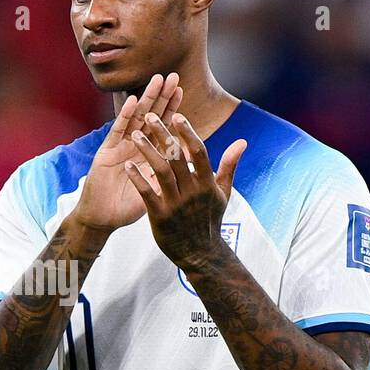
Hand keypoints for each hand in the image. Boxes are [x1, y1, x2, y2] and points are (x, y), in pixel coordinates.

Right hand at [70, 72, 182, 232]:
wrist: (102, 219)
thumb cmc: (127, 207)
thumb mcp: (154, 189)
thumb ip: (168, 172)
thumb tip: (187, 157)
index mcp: (147, 154)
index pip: (161, 127)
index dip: (171, 109)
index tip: (183, 90)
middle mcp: (134, 146)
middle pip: (150, 116)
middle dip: (162, 97)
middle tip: (174, 76)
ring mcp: (120, 147)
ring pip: (135, 118)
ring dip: (147, 99)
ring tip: (158, 80)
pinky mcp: (106, 152)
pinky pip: (117, 131)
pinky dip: (124, 116)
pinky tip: (134, 101)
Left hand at [123, 110, 247, 270]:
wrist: (200, 253)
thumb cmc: (210, 219)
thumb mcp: (223, 193)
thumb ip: (230, 165)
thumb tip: (242, 141)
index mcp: (207, 184)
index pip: (199, 152)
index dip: (188, 133)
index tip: (177, 115)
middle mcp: (192, 192)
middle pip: (177, 157)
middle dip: (163, 134)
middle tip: (149, 116)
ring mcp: (176, 204)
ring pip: (161, 171)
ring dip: (147, 151)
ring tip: (134, 134)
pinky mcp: (160, 217)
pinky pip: (147, 194)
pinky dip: (137, 178)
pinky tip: (127, 165)